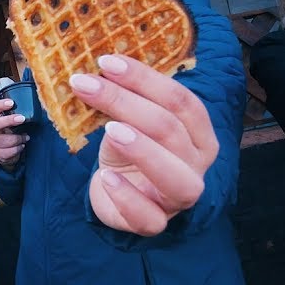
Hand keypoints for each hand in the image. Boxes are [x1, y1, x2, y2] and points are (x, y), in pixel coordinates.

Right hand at [0, 98, 27, 168]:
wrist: (3, 153)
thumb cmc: (10, 133)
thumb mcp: (11, 123)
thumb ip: (17, 115)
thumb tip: (35, 107)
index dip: (1, 105)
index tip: (12, 103)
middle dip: (9, 121)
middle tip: (22, 118)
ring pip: (3, 140)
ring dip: (17, 138)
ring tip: (26, 137)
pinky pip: (7, 152)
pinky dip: (17, 149)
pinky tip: (22, 146)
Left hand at [71, 54, 218, 235]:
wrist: (118, 196)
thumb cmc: (128, 152)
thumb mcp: (128, 121)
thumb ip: (123, 100)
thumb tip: (95, 68)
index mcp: (198, 133)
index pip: (181, 101)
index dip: (145, 79)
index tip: (106, 62)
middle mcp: (197, 163)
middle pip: (171, 129)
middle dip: (127, 102)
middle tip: (87, 84)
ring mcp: (180, 197)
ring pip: (175, 175)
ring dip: (142, 149)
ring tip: (110, 129)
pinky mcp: (156, 223)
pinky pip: (149, 217)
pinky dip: (128, 198)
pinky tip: (105, 178)